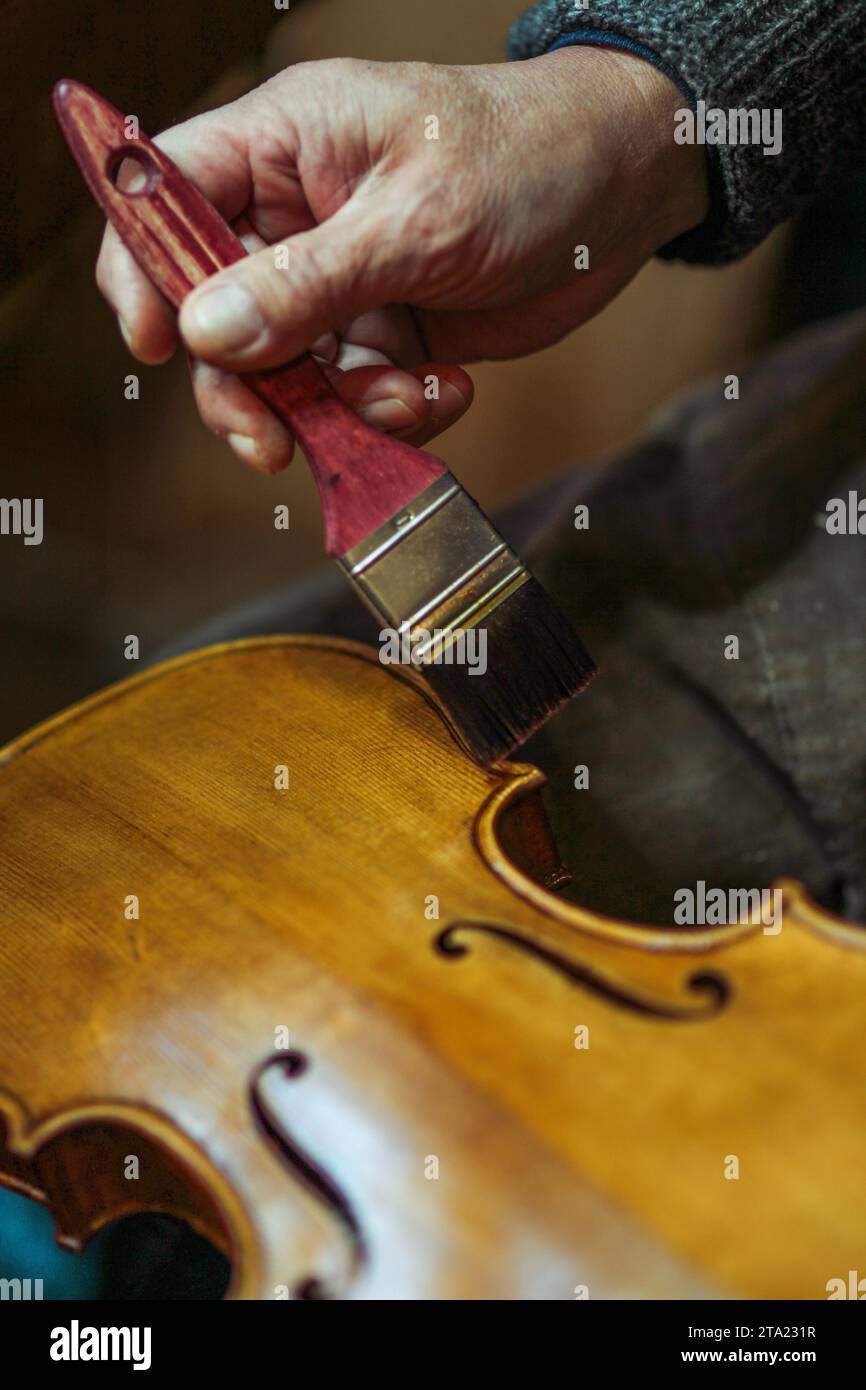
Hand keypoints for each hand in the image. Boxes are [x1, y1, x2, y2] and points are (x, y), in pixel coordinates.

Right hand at [96, 47, 707, 473]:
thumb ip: (308, 283)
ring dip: (338, 409)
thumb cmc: (526, 159)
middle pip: (217, 313)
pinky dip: (395, 411)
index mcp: (281, 148)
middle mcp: (297, 217)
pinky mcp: (389, 330)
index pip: (167, 198)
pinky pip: (358, 394)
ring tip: (408, 400)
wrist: (627, 189)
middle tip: (269, 444)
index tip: (156, 345)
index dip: (143, 269)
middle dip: (244, 387)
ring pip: (290, 371)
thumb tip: (206, 333)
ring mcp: (343, 280)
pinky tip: (448, 390)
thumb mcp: (415, 220)